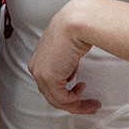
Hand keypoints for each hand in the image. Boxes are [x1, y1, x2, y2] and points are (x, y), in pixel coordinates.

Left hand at [27, 0, 103, 114]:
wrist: (75, 23)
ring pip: (57, 100)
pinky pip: (63, 99)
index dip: (65, 92)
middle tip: (89, 105)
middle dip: (73, 103)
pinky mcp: (49, 78)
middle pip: (52, 95)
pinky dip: (76, 100)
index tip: (80, 93)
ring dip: (77, 105)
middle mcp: (36, 67)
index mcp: (38, 60)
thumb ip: (65, 63)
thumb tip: (71, 74)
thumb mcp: (66, 49)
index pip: (48, 84)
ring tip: (92, 104)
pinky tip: (83, 89)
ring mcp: (41, 74)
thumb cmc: (74, 29)